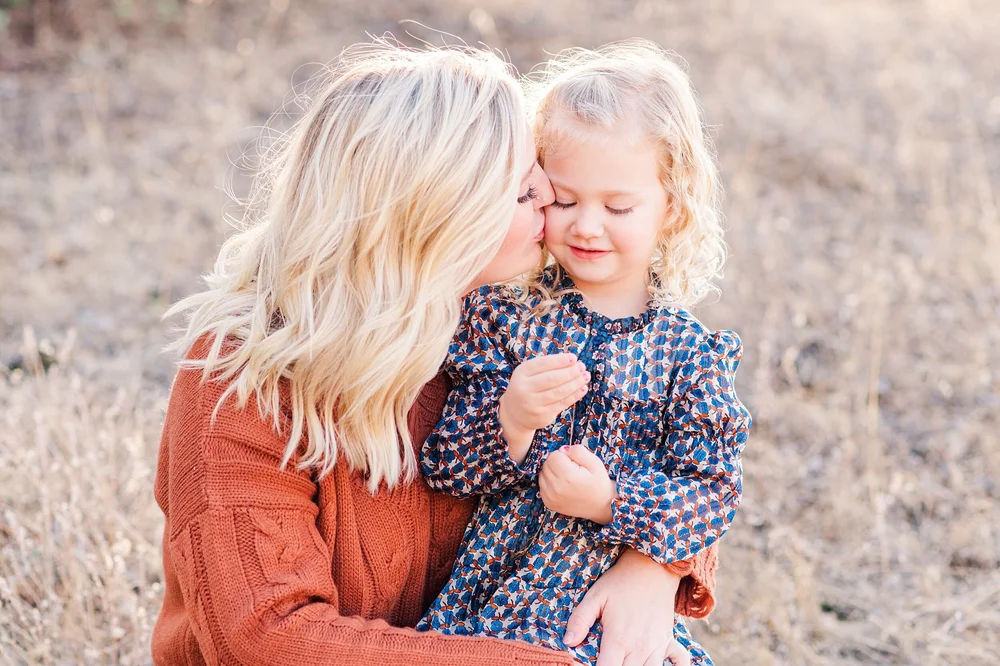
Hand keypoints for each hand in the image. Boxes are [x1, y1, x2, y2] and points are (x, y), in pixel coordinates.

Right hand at [498, 354, 588, 461]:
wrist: (514, 414)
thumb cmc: (526, 388)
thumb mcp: (528, 374)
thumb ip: (546, 366)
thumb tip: (572, 361)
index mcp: (521, 373)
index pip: (543, 364)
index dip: (560, 361)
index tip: (574, 358)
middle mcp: (524, 389)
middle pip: (552, 379)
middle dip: (570, 372)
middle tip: (582, 366)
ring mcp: (533, 404)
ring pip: (559, 392)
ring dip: (575, 383)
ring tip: (585, 376)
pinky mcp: (542, 416)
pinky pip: (562, 404)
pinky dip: (575, 395)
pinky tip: (582, 388)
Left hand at [539, 445, 616, 523]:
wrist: (601, 506)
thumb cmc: (599, 483)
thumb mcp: (595, 462)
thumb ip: (578, 451)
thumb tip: (562, 450)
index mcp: (568, 477)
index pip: (553, 456)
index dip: (564, 456)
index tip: (574, 463)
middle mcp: (556, 488)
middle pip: (546, 464)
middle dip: (557, 463)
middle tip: (572, 471)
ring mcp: (550, 497)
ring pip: (542, 474)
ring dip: (552, 473)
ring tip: (567, 479)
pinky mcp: (548, 503)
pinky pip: (542, 485)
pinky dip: (550, 483)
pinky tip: (562, 486)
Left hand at [565, 548, 688, 665]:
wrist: (652, 567)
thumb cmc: (620, 581)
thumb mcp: (595, 596)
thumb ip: (580, 620)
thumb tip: (568, 642)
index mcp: (618, 638)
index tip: (592, 664)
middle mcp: (639, 647)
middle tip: (609, 658)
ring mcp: (657, 646)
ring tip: (625, 660)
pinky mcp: (669, 640)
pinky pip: (680, 663)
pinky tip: (660, 664)